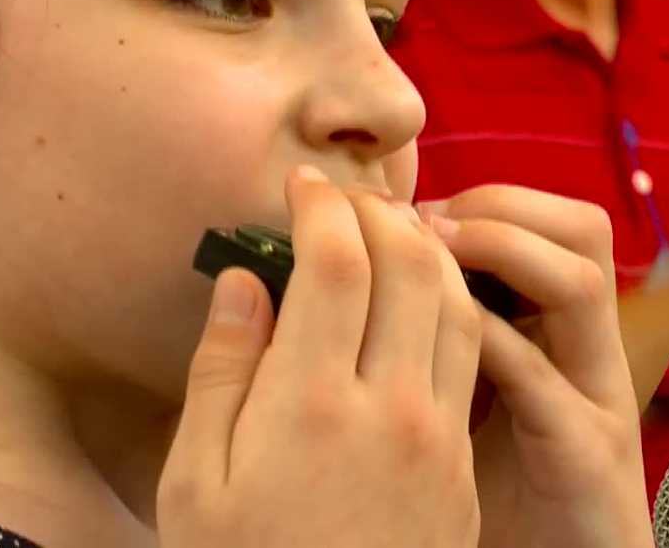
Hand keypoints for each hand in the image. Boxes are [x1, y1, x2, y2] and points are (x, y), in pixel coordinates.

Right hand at [157, 166, 480, 547]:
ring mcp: (436, 432)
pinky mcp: (460, 459)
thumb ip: (220, 372)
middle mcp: (387, 405)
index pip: (336, 261)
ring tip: (393, 231)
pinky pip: (474, 354)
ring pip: (455, 302)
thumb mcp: (194, 484)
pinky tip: (429, 296)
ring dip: (431, 249)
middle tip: (348, 198)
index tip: (302, 183)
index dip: (322, 205)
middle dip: (382, 211)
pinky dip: (457, 303)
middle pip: (410, 265)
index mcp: (308, 404)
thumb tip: (243, 282)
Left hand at [419, 186, 652, 547]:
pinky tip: (446, 331)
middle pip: (581, 231)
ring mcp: (591, 398)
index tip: (399, 203)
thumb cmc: (498, 487)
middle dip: (501, 205)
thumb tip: (361, 280)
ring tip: (438, 247)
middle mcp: (585, 351)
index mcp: (558, 331)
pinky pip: (546, 381)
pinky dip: (500, 344)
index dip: (479, 198)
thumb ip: (437, 336)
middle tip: (421, 216)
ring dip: (508, 249)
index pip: (545, 224)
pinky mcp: (587, 454)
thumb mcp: (468, 398)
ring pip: (581, 284)